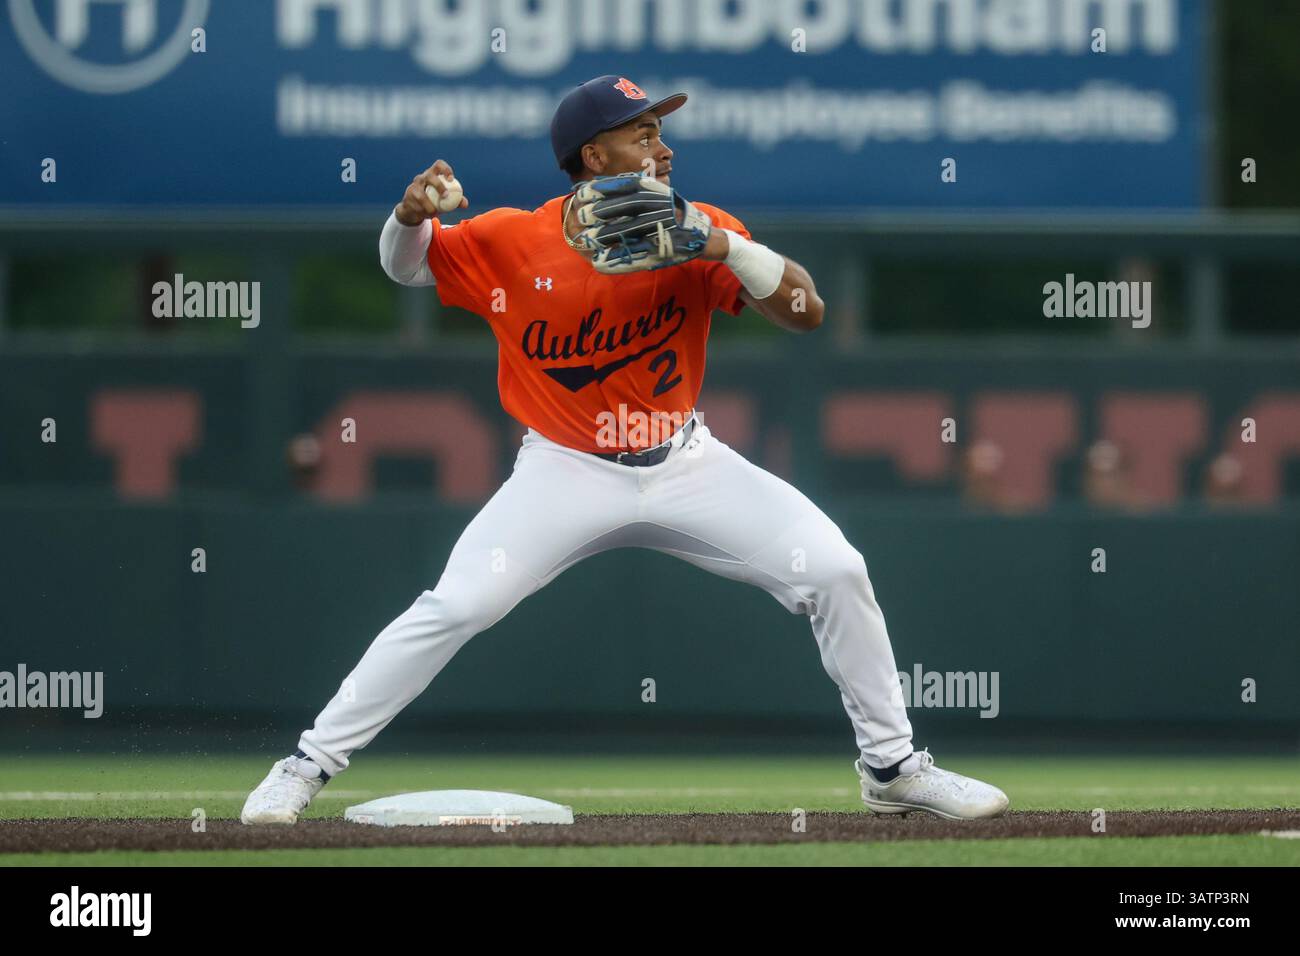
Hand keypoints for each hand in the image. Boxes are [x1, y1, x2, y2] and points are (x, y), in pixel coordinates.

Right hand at [394, 159, 467, 225]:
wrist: (414, 211)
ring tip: (434, 212)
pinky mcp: (407, 198)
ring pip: (421, 195)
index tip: (451, 179)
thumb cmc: (433, 202)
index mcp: (432, 175)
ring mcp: (413, 187)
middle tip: (445, 196)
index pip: (438, 165)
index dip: (445, 169)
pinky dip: (423, 212)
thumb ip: (456, 201)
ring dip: (429, 206)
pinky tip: (426, 215)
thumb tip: (465, 204)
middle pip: (429, 176)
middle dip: (438, 185)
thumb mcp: (445, 200)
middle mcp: (421, 178)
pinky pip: (417, 206)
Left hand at [570, 173, 712, 274]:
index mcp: (652, 191)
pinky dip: (616, 259)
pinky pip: (634, 254)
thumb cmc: (666, 209)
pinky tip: (599, 262)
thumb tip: (594, 185)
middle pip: (623, 207)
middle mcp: (656, 207)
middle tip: (582, 217)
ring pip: (628, 230)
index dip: (600, 190)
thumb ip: (628, 187)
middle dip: (599, 212)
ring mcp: (658, 228)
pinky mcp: (659, 249)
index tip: (581, 194)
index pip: (622, 187)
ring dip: (605, 235)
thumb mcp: (651, 192)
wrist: (695, 231)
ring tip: (587, 239)